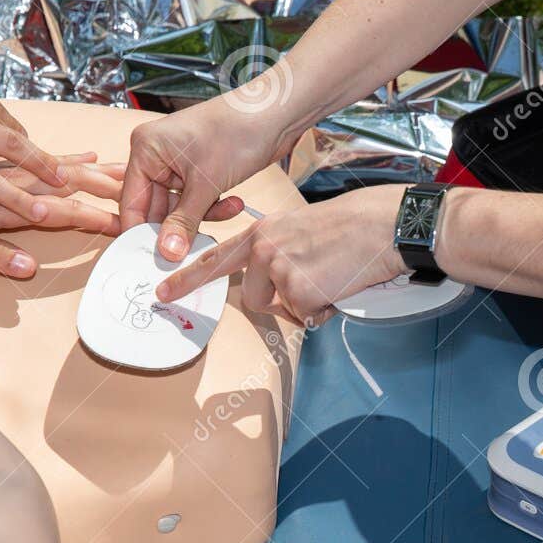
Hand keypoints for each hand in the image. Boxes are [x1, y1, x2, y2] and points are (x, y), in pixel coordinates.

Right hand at [120, 95, 288, 258]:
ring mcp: (178, 163)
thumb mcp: (206, 184)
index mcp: (145, 150)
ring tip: (225, 211)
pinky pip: (197, 202)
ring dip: (202, 217)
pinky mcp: (199, 171)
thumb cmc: (236, 133)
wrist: (274, 115)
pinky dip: (213, 207)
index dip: (141, 233)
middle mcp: (156, 155)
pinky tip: (234, 203)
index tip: (154, 261)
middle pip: (155, 208)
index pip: (131, 202)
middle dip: (177, 229)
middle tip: (192, 250)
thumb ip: (183, 222)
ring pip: (179, 208)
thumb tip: (167, 253)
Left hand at [156, 185, 406, 325]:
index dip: (187, 279)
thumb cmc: (347, 229)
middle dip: (278, 301)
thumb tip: (276, 290)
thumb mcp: (299, 231)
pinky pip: (304, 316)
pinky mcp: (297, 289)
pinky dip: (323, 309)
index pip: (214, 258)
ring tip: (328, 278)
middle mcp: (262, 248)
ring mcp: (278, 269)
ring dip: (303, 305)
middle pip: (251, 297)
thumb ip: (276, 255)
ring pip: (280, 308)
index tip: (163, 293)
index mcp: (260, 233)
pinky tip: (339, 285)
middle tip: (310, 284)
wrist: (379, 226)